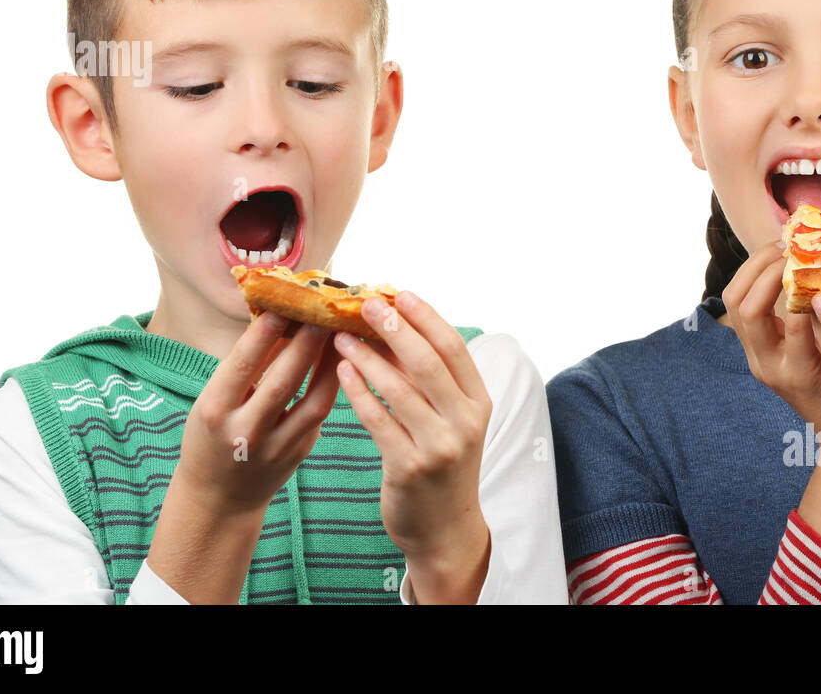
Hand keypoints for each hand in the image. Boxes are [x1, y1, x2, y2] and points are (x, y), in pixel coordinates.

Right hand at [175, 312, 343, 516]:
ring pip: (314, 401)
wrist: (219, 499)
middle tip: (323, 310)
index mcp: (215, 412)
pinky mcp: (300, 452)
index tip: (281, 306)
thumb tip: (277, 321)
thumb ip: (243, 369)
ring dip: (331, 363)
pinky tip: (343, 359)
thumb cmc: (211, 437)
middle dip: (306, 343)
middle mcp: (246, 432)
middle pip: (283, 382)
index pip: (242, 367)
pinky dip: (333, 383)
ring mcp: (276, 447)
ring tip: (341, 331)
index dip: (264, 335)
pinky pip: (321, 413)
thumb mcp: (212, 402)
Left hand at [332, 290, 491, 601]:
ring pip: (398, 389)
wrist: (445, 529)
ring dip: (367, 357)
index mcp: (479, 402)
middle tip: (365, 304)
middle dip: (394, 328)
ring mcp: (439, 446)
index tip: (399, 293)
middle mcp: (464, 422)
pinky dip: (358, 393)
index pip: (454, 348)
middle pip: (427, 363)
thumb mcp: (452, 420)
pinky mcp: (409, 468)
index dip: (426, 317)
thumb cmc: (443, 464)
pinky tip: (341, 372)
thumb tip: (397, 328)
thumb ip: (431, 381)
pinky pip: (378, 421)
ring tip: (341, 336)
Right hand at [722, 241, 820, 438]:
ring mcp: (773, 369)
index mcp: (759, 347)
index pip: (736, 295)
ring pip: (751, 312)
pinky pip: (794, 333)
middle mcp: (758, 357)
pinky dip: (805, 304)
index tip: (781, 244)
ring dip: (774, 279)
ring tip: (800, 261)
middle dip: (759, 266)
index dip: (754, 265)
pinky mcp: (798, 377)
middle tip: (788, 247)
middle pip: (735, 299)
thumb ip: (817, 310)